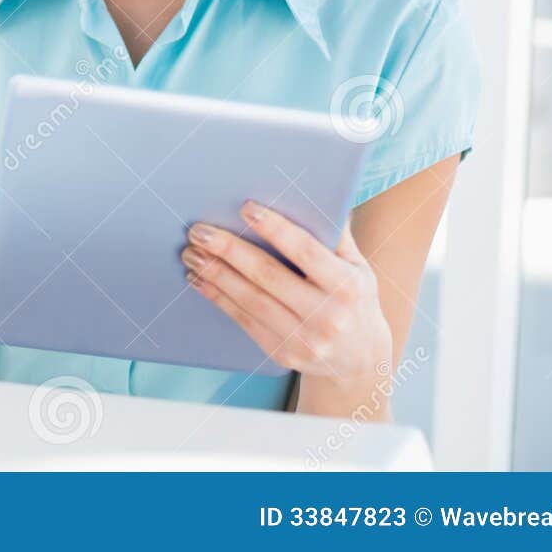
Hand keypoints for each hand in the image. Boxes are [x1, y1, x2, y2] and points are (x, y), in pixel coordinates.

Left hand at [180, 201, 391, 389]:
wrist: (361, 359)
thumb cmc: (354, 299)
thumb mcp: (357, 267)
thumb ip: (335, 234)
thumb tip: (312, 192)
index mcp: (347, 286)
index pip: (306, 251)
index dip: (275, 228)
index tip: (245, 208)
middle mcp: (326, 314)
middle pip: (267, 275)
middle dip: (229, 250)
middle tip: (199, 231)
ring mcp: (304, 339)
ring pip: (249, 299)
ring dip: (215, 273)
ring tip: (191, 252)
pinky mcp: (283, 353)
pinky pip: (244, 320)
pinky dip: (218, 297)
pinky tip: (199, 280)